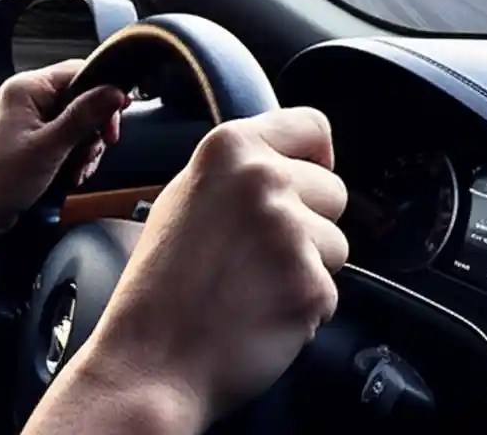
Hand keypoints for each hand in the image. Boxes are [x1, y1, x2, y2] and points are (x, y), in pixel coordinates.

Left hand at [0, 60, 127, 238]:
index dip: (104, 92)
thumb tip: (115, 92)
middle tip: (96, 151)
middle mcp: (28, 97)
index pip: (79, 71)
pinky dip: (75, 156)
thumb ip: (84, 116)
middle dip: (94, 128)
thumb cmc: (1, 179)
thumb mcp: (51, 146)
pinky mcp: (34, 138)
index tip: (119, 115)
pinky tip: (73, 174)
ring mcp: (31, 118)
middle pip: (82, 98)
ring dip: (86, 148)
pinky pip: (68, 138)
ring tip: (78, 169)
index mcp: (27, 88)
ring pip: (79, 121)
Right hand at [41, 107, 348, 430]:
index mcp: (230, 148)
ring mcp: (290, 231)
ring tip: (253, 287)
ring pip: (337, 244)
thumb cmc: (160, 287)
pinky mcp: (310, 282)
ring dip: (308, 268)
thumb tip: (285, 163)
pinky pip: (331, 291)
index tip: (311, 178)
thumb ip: (237, 172)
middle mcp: (264, 179)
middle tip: (259, 255)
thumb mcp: (184, 197)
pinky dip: (304, 309)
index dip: (316, 157)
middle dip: (311, 223)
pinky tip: (260, 315)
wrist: (149, 361)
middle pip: (333, 191)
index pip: (312, 126)